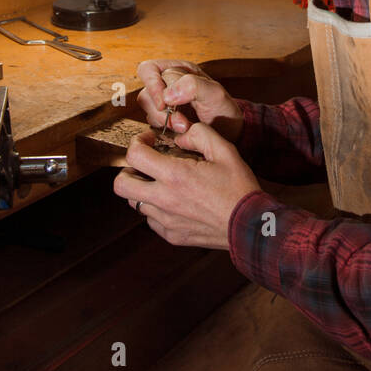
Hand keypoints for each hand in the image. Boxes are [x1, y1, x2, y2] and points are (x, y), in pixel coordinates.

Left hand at [113, 123, 259, 249]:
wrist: (249, 226)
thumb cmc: (239, 188)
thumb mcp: (225, 150)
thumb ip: (199, 134)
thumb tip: (179, 135)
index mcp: (175, 175)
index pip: (134, 155)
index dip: (137, 143)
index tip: (149, 141)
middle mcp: (164, 199)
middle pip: (121, 184)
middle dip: (129, 170)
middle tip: (146, 165)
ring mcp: (165, 220)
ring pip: (135, 203)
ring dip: (143, 189)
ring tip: (162, 183)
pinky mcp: (171, 235)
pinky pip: (150, 219)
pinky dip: (156, 208)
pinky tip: (175, 202)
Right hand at [135, 58, 243, 143]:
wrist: (228, 132)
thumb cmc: (223, 109)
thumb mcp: (215, 93)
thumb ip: (193, 86)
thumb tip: (167, 95)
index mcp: (178, 70)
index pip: (149, 70)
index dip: (153, 86)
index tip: (165, 104)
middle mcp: (168, 84)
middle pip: (145, 93)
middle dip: (161, 111)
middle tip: (182, 122)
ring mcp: (164, 103)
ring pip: (147, 110)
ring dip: (163, 121)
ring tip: (184, 127)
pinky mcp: (163, 120)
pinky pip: (151, 124)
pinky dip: (164, 130)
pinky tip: (180, 132)